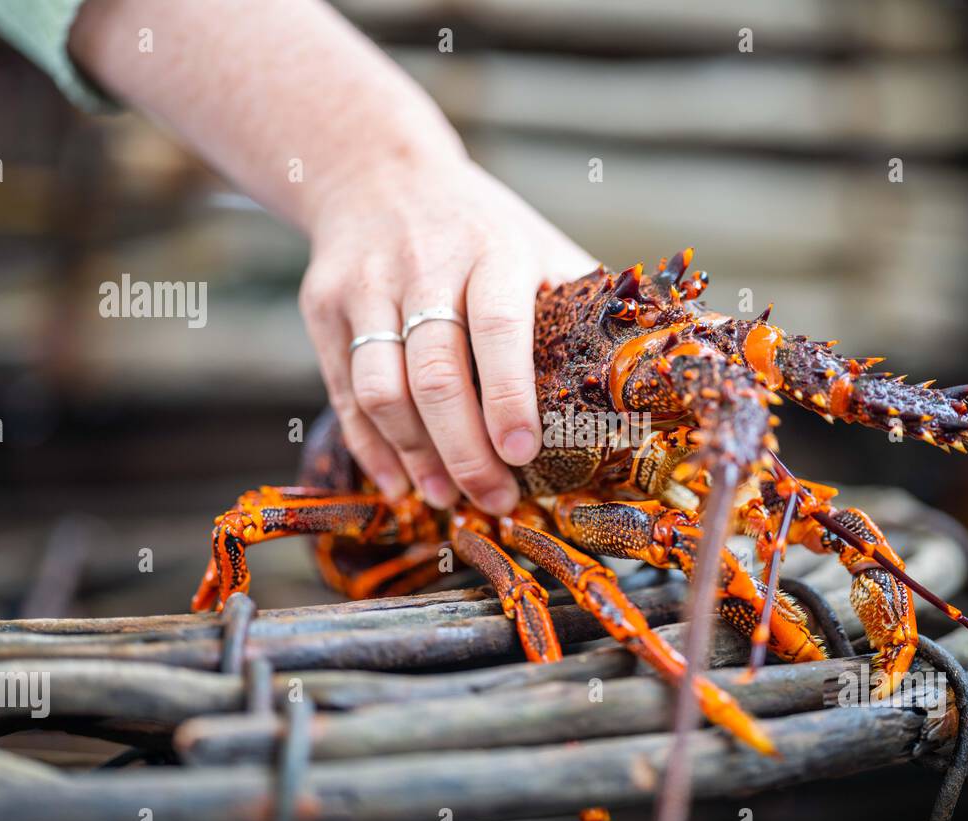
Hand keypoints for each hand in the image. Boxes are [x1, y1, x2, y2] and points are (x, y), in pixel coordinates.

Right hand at [300, 155, 594, 513]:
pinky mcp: (324, 308)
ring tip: (448, 498)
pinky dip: (372, 448)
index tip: (523, 453)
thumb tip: (643, 375)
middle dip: (465, 450)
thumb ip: (580, 303)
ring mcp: (366, 286)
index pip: (498, 328)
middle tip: (495, 499)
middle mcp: (424, 265)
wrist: (376, 173)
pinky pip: (345, 392)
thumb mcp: (536, 244)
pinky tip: (400, 484)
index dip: (509, 396)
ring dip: (416, 456)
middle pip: (436, 373)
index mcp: (491, 251)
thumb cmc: (481, 230)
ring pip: (381, 390)